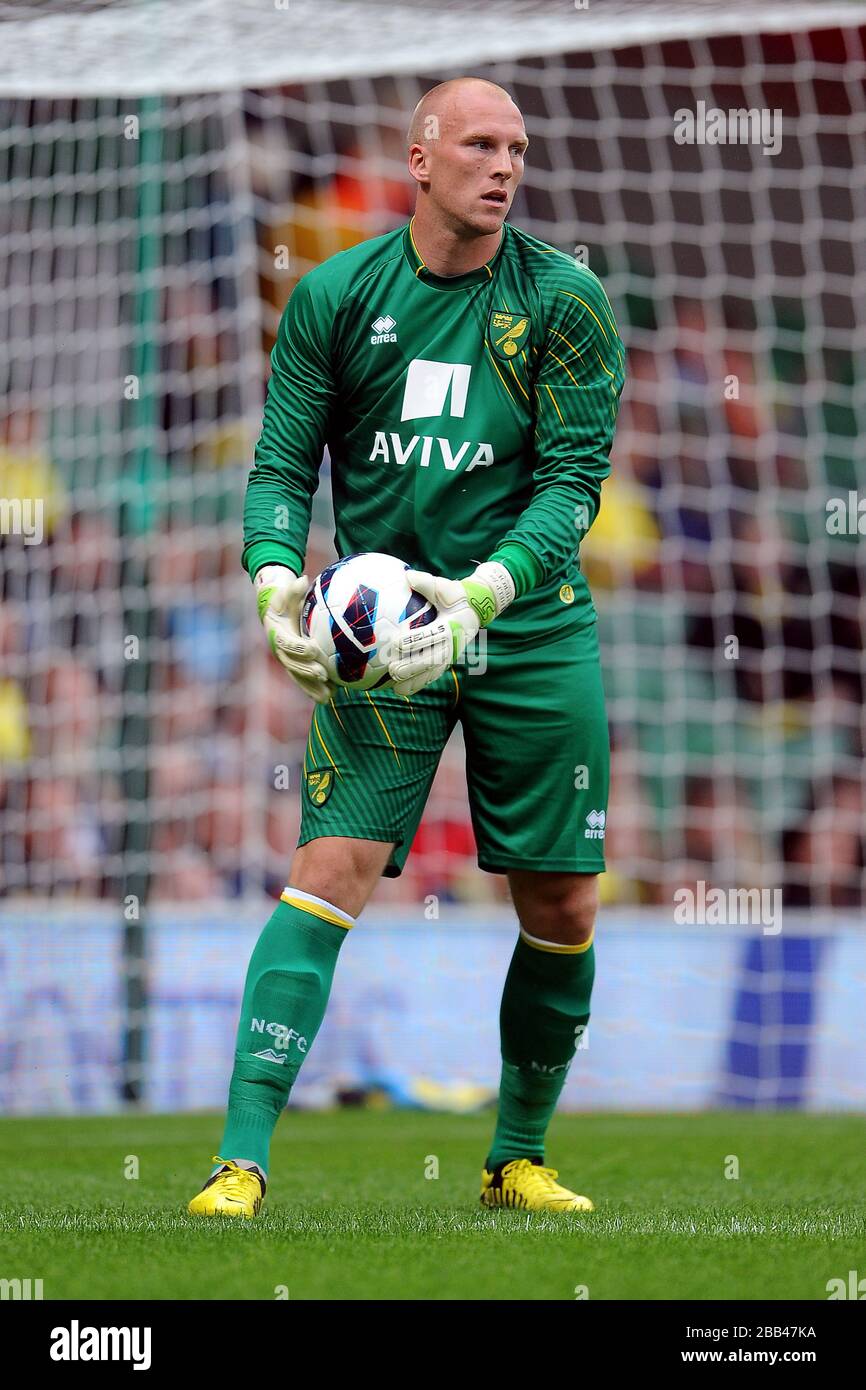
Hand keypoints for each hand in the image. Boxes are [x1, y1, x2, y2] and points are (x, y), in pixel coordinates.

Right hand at [255, 564, 334, 703]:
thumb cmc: (283, 604)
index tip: (313, 649)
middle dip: (306, 671)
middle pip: (292, 665)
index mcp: (278, 634)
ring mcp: (287, 662)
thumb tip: (303, 578)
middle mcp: (280, 652)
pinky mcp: (295, 669)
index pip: (287, 644)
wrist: (275, 618)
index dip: (298, 648)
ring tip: (329, 695)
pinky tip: (333, 695)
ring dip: (312, 687)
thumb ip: (293, 590)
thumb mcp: (285, 595)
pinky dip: (316, 690)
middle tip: (322, 674)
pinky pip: (305, 682)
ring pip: (299, 677)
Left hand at [388, 562, 514, 696]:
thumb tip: (407, 575)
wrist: (476, 608)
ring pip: (432, 672)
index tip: (395, 642)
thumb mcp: (444, 587)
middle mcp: (452, 643)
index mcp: (451, 626)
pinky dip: (418, 685)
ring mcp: (450, 655)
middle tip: (392, 669)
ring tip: (396, 688)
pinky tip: (401, 691)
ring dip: (414, 681)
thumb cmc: (455, 595)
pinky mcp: (447, 662)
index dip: (414, 640)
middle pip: (431, 659)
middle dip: (412, 666)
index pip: (430, 635)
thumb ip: (426, 583)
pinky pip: (432, 676)